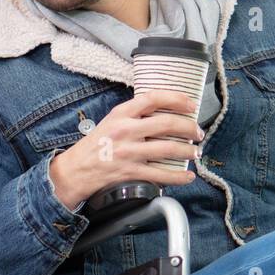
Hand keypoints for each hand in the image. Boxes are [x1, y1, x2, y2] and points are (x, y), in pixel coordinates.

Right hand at [48, 89, 203, 209]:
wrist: (76, 170)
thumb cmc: (96, 146)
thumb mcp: (111, 121)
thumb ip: (134, 115)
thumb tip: (163, 112)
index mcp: (121, 114)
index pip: (153, 98)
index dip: (176, 99)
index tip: (191, 105)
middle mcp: (126, 130)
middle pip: (167, 123)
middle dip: (189, 128)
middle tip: (198, 132)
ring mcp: (129, 152)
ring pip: (168, 149)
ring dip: (188, 151)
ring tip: (195, 152)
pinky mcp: (131, 172)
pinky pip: (161, 174)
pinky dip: (178, 177)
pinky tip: (187, 176)